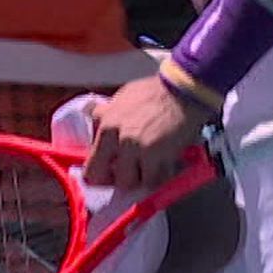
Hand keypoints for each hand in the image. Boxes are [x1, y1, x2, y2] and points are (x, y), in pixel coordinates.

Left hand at [83, 74, 208, 191]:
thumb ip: (107, 114)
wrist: (182, 91)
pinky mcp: (154, 155)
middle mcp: (115, 137)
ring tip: (148, 172)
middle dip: (112, 181)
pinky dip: (156, 179)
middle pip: (102, 175)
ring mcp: (134, 147)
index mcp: (105, 122)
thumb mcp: (122, 97)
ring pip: (128, 181)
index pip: (90, 160)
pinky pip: (151, 179)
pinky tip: (162, 170)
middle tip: (125, 178)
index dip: (97, 172)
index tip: (106, 175)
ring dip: (137, 180)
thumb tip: (95, 121)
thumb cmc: (154, 92)